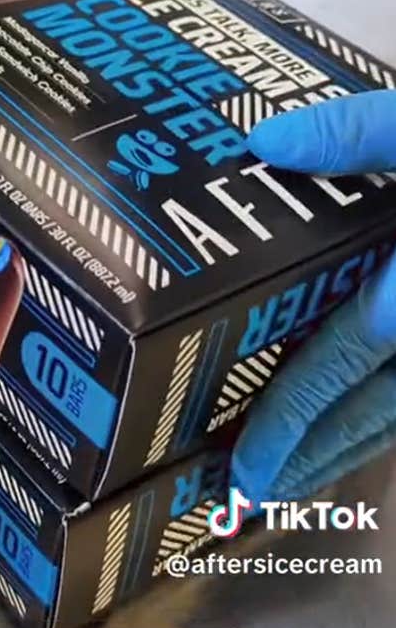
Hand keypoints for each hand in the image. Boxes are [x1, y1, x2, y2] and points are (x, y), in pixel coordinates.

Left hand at [234, 95, 395, 501]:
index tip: (245, 467)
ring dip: (356, 449)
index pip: (343, 364)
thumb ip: (363, 135)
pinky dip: (393, 423)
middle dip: (312, 455)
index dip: (291, 418)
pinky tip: (371, 427)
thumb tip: (267, 141)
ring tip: (302, 478)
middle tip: (253, 492)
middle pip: (376, 413)